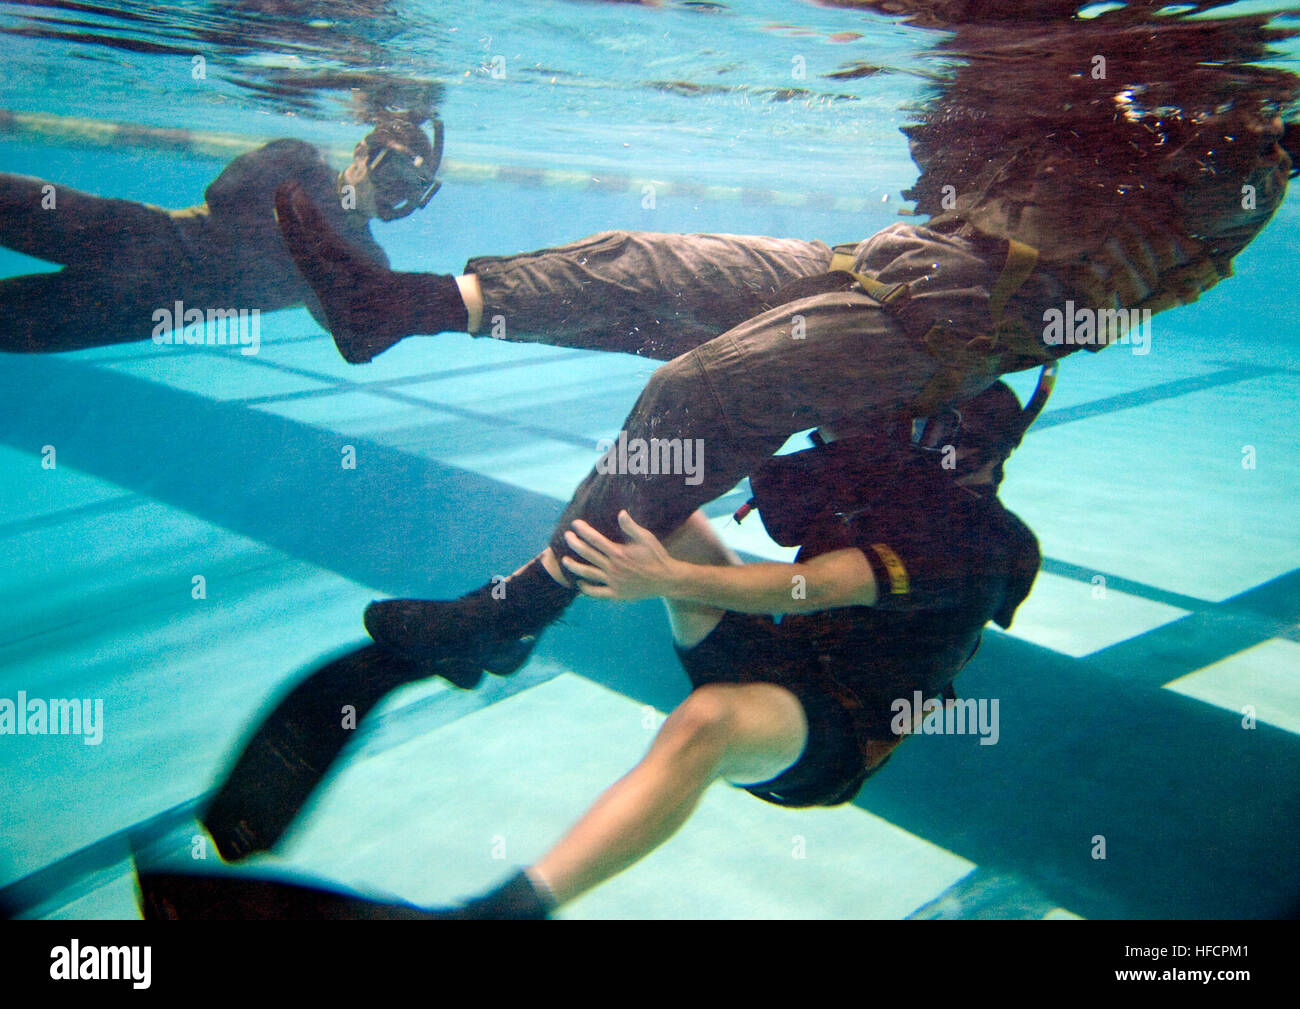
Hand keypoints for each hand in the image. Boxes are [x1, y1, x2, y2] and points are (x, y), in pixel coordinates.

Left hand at [561, 511, 680, 600]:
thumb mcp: (647, 538)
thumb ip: (631, 527)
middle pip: (587, 554)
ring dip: (574, 566)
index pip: (595, 539)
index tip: (575, 524)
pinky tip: (579, 583)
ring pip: (587, 573)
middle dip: (574, 543)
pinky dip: (586, 589)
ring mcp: (613, 582)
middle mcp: (613, 567)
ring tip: (564, 560)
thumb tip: (621, 513)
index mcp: (619, 553)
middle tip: (566, 536)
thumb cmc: (657, 556)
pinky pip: (596, 593)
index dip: (583, 530)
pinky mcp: (616, 594)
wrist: (667, 580)